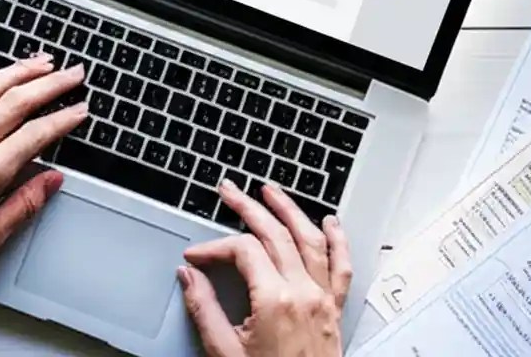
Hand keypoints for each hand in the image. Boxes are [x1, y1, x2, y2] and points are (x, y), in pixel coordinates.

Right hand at [179, 181, 351, 356]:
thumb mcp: (224, 352)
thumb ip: (204, 309)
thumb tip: (189, 277)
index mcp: (275, 301)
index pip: (243, 251)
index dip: (214, 247)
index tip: (196, 257)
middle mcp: (304, 293)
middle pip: (276, 233)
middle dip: (248, 207)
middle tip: (228, 190)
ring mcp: (323, 299)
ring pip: (310, 239)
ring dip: (289, 210)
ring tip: (271, 191)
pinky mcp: (335, 310)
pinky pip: (342, 266)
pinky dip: (338, 240)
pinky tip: (330, 222)